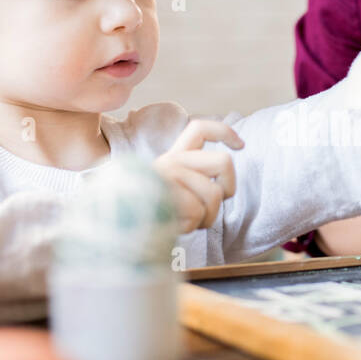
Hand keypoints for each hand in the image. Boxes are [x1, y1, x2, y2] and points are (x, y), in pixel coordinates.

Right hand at [153, 119, 243, 233]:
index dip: (225, 132)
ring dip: (208, 217)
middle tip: (212, 206)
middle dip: (228, 188)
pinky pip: (196, 211)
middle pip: (224, 161)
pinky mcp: (161, 192)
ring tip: (188, 223)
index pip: (200, 129)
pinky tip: (175, 227)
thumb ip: (195, 182)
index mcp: (173, 157)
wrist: (118, 230)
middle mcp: (170, 161)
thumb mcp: (174, 194)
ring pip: (214, 193)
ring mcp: (165, 175)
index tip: (242, 145)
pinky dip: (192, 226)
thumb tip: (222, 189)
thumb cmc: (153, 217)